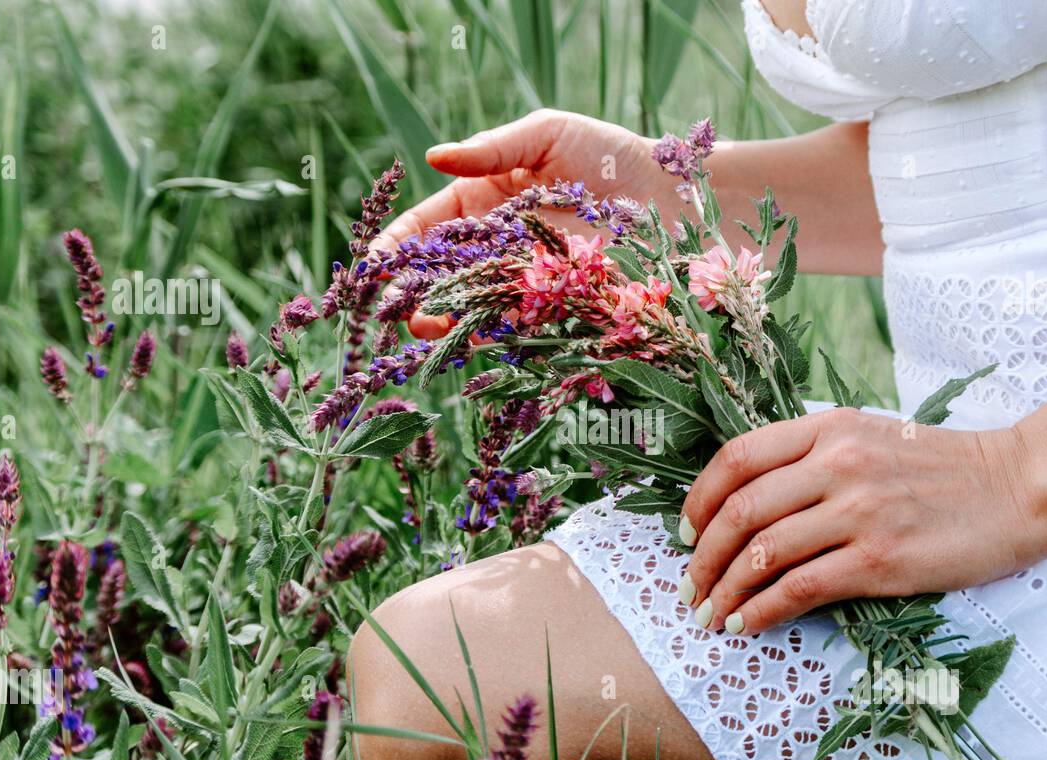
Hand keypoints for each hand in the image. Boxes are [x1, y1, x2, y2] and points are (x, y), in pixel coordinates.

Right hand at [373, 109, 679, 335]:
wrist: (672, 196)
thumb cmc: (609, 155)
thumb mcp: (547, 134)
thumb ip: (492, 150)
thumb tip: (433, 156)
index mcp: (484, 201)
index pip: (429, 225)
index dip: (399, 244)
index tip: (374, 263)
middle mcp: (498, 246)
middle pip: (442, 274)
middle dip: (412, 291)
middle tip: (391, 307)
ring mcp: (524, 280)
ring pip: (472, 305)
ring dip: (443, 320)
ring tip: (423, 327)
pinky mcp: (555, 307)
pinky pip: (517, 326)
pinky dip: (490, 335)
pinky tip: (469, 339)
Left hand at [677, 409, 1044, 634]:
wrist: (1019, 488)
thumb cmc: (942, 468)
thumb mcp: (869, 436)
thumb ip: (811, 456)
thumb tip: (746, 499)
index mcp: (828, 428)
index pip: (737, 459)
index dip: (699, 500)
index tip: (685, 533)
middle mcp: (837, 464)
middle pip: (740, 511)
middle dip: (702, 555)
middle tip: (690, 586)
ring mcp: (859, 511)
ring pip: (763, 553)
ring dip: (725, 589)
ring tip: (711, 612)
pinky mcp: (881, 558)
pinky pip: (799, 588)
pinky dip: (760, 610)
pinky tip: (745, 623)